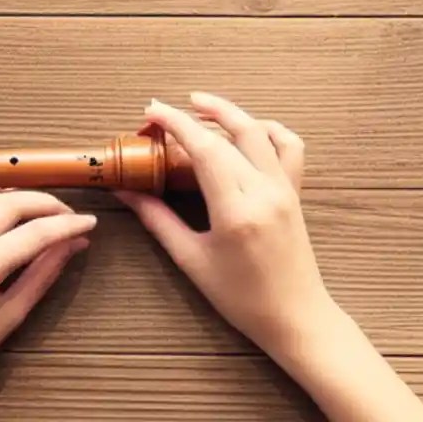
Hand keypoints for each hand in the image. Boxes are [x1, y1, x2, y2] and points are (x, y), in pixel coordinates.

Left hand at [0, 189, 95, 420]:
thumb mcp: (7, 317)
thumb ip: (42, 274)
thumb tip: (75, 244)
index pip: (35, 233)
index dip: (68, 225)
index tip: (89, 223)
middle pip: (10, 203)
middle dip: (45, 204)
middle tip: (66, 216)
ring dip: (13, 197)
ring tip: (34, 212)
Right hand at [115, 92, 332, 358]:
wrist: (294, 317)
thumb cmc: (241, 297)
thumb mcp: (192, 260)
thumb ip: (158, 220)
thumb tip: (127, 191)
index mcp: (237, 211)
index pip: (205, 149)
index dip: (176, 123)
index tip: (151, 111)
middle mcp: (265, 192)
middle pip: (230, 134)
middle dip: (193, 115)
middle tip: (163, 111)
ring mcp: (285, 190)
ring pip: (261, 132)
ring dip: (230, 112)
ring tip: (200, 106)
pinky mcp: (295, 193)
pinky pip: (289, 147)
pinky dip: (269, 129)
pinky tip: (247, 128)